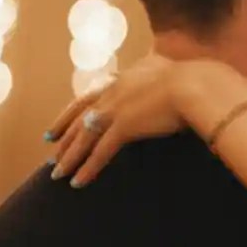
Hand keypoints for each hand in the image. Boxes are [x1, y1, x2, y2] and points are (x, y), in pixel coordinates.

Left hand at [45, 52, 184, 186]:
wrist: (194, 84)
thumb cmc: (190, 78)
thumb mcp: (166, 68)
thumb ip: (155, 70)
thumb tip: (156, 65)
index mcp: (121, 80)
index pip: (87, 98)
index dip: (71, 114)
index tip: (57, 127)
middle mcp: (112, 93)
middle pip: (79, 117)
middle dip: (63, 136)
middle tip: (52, 152)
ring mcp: (115, 110)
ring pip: (84, 137)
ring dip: (69, 157)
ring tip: (57, 174)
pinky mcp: (123, 127)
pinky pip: (99, 152)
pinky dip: (87, 168)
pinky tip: (77, 182)